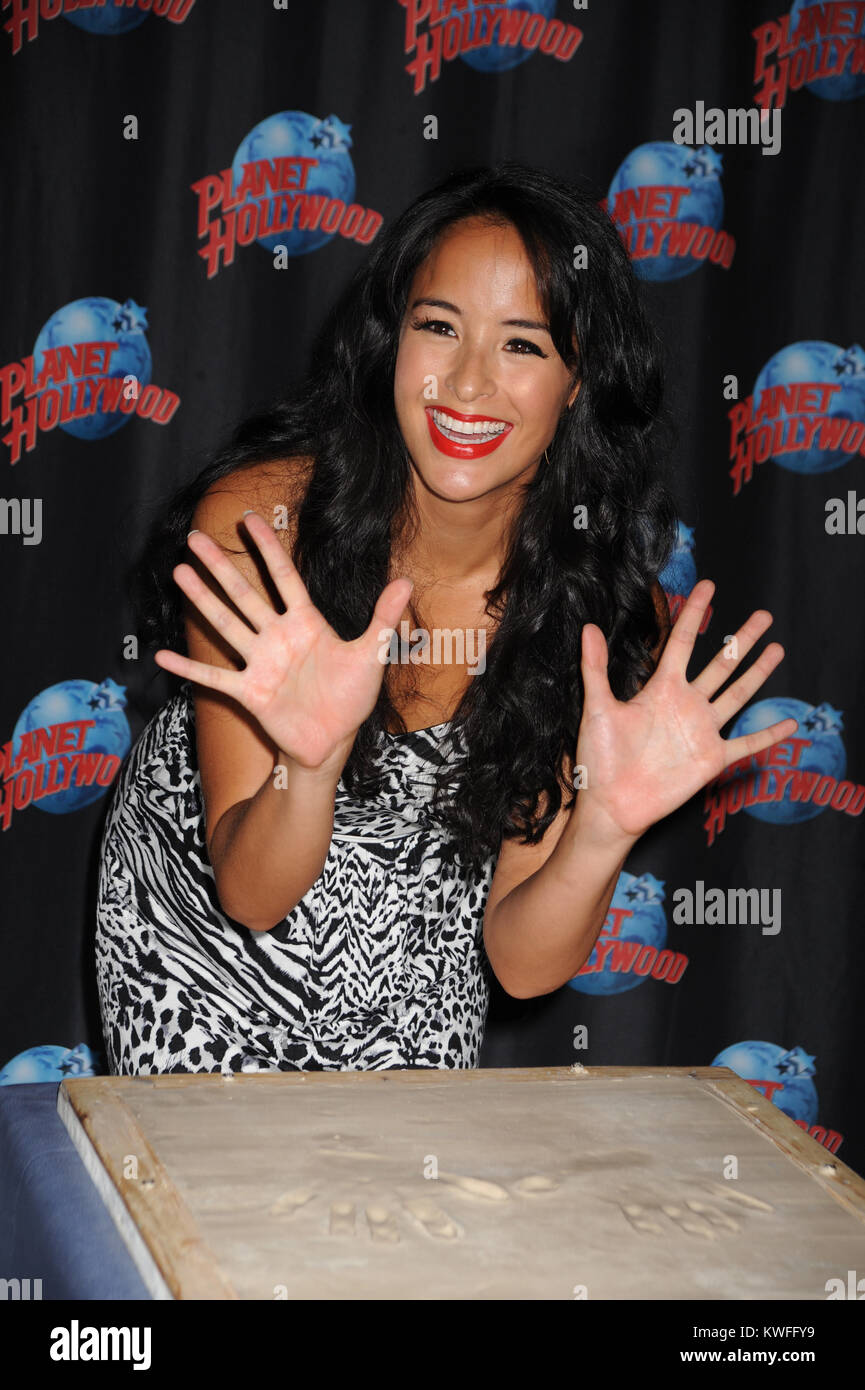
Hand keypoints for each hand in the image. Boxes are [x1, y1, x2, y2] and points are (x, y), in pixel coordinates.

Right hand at [154, 511, 411, 770]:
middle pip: (244, 593)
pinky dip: (188, 667)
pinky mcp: (249, 692)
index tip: (249, 518)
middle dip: (220, 566)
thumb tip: (406, 580)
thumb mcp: (372, 655)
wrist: (333, 742)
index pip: (283, 577)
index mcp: (306, 623)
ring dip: (202, 600)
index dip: (268, 547)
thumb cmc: (352, 697)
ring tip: (179, 572)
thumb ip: (383, 619)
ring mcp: (260, 663)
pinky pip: (213, 676)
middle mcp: (277, 637)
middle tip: (195, 537)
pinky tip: (161, 655)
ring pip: (225, 624)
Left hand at [571, 579, 797, 842]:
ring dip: (758, 672)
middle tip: (763, 615)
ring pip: (738, 694)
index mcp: (661, 689)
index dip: (693, 614)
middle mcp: (686, 705)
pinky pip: (746, 745)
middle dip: (742, 639)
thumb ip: (595, 669)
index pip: (681, 643)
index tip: (707, 586)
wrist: (611, 803)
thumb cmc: (600, 758)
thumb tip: (588, 628)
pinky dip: (768, 736)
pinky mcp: (711, 759)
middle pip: (721, 664)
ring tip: (777, 648)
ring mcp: (702, 731)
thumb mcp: (596, 708)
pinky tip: (789, 723)